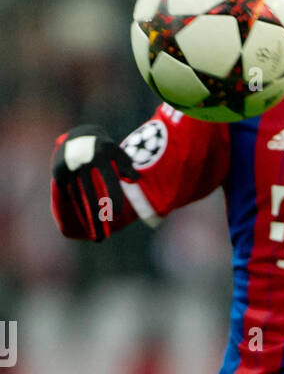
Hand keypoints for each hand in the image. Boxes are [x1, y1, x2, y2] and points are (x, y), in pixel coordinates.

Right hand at [51, 125, 137, 241]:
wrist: (79, 135)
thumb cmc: (104, 149)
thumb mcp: (117, 153)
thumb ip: (127, 166)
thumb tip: (134, 179)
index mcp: (101, 156)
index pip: (109, 181)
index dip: (114, 198)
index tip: (117, 215)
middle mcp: (83, 162)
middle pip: (90, 197)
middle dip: (96, 220)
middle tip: (102, 239)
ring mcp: (69, 167)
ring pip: (78, 199)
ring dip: (85, 219)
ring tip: (96, 236)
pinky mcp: (58, 172)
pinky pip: (68, 196)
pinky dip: (75, 210)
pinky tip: (84, 224)